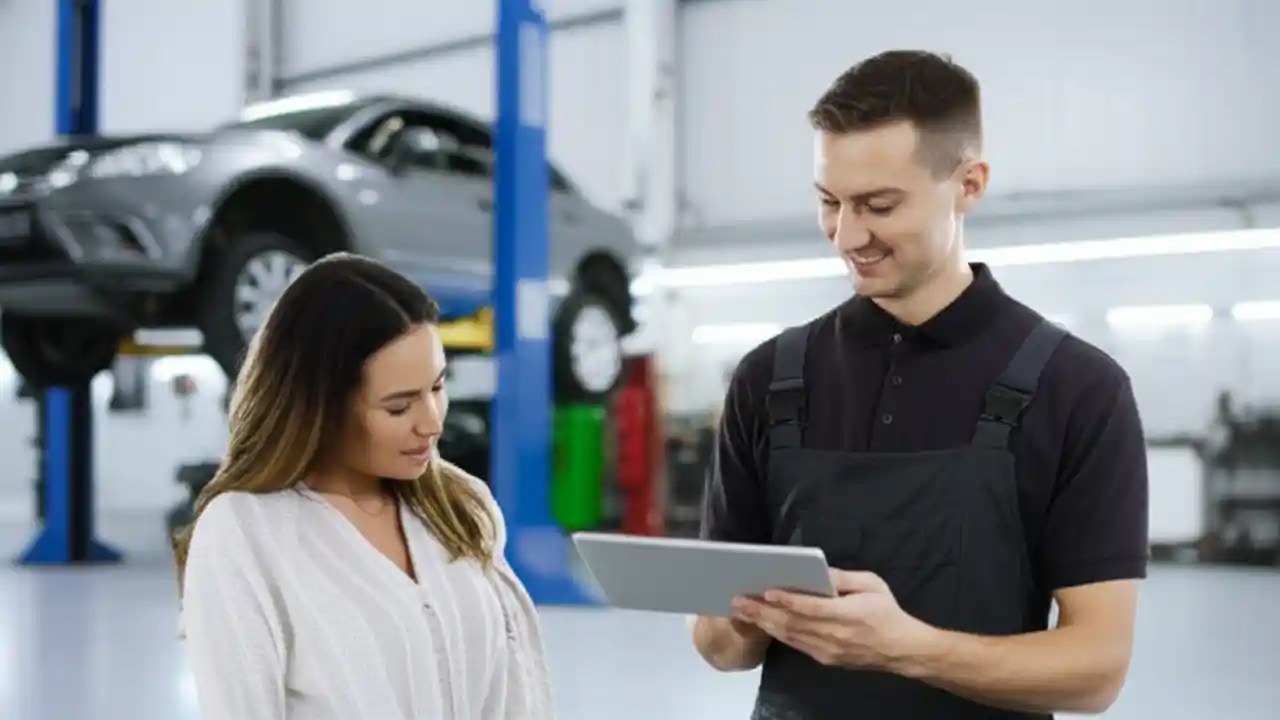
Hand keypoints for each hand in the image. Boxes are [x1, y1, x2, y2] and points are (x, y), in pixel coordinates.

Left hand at [731, 569, 935, 672]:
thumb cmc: (887, 612)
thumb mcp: (872, 584)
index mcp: (847, 615)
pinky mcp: (826, 659)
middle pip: (792, 623)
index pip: (810, 608)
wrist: (902, 649)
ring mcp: (828, 650)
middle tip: (738, 600)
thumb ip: (844, 578)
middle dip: (762, 612)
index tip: (766, 591)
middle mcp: (834, 635)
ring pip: (790, 636)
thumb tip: (818, 571)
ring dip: (764, 623)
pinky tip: (763, 623)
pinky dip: (778, 634)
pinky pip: (797, 645)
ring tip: (742, 611)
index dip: (787, 600)